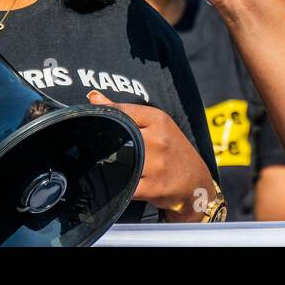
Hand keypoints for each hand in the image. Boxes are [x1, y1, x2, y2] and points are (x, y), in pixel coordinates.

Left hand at [88, 91, 214, 221]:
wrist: (196, 182)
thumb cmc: (172, 150)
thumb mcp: (156, 125)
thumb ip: (124, 111)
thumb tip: (93, 96)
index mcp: (158, 119)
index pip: (121, 112)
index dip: (102, 117)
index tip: (91, 124)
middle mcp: (159, 139)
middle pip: (118, 137)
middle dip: (101, 144)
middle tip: (88, 148)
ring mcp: (157, 164)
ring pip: (119, 162)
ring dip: (105, 166)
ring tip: (97, 166)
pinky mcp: (154, 187)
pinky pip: (126, 186)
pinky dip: (116, 186)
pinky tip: (111, 183)